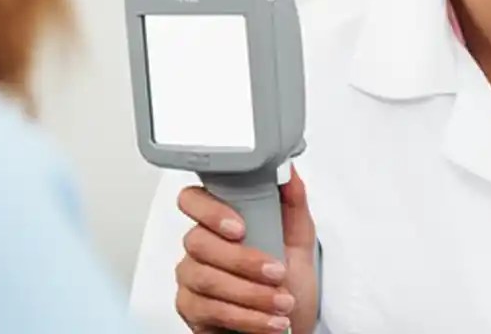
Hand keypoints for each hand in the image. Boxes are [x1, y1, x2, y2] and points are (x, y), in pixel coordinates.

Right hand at [174, 166, 318, 333]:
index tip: (239, 228)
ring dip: (250, 293)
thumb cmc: (288, 280)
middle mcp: (200, 246)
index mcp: (220, 220)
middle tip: (278, 273)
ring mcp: (192, 277)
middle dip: (243, 261)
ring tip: (282, 302)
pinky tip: (269, 320)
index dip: (210, 211)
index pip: (193, 200)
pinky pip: (210, 310)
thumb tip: (287, 172)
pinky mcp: (192, 309)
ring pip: (206, 279)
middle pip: (198, 242)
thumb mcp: (298, 239)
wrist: (291, 321)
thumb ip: (293, 203)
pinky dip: (246, 317)